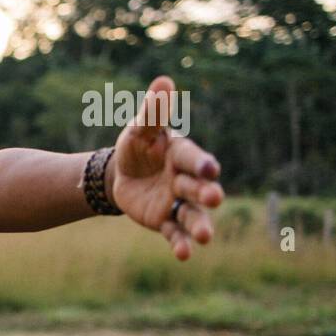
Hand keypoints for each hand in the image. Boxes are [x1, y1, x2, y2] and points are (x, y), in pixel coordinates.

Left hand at [110, 76, 224, 260]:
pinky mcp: (164, 220)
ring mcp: (176, 202)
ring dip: (200, 226)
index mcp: (181, 155)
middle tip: (214, 198)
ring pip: (192, 215)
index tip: (210, 169)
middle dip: (205, 193)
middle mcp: (184, 180)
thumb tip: (164, 81)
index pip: (193, 160)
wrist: (120, 172)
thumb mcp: (140, 129)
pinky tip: (183, 255)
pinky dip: (180, 243)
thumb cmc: (137, 146)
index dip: (201, 164)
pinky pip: (174, 232)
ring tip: (205, 238)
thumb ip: (153, 111)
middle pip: (196, 189)